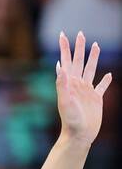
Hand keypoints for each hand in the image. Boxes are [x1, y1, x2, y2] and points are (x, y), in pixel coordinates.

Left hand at [56, 31, 111, 145]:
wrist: (79, 135)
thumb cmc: (71, 121)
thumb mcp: (65, 102)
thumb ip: (62, 85)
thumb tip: (60, 68)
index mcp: (69, 83)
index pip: (67, 61)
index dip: (65, 48)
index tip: (63, 34)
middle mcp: (77, 84)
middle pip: (79, 61)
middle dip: (80, 47)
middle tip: (81, 33)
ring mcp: (87, 91)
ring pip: (91, 69)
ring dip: (93, 57)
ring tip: (96, 45)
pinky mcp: (96, 99)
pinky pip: (102, 87)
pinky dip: (106, 81)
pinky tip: (109, 75)